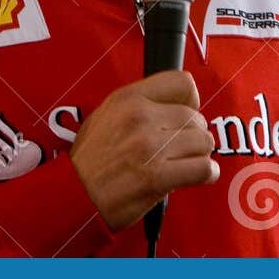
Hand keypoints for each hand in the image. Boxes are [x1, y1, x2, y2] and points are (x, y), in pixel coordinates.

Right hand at [69, 70, 219, 229]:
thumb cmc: (88, 160)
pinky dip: (206, 173)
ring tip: (187, 162)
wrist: (72, 195)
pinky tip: (196, 176)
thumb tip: (172, 104)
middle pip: (196, 117)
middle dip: (194, 134)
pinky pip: (203, 168)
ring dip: (200, 154)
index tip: (187, 112)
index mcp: (128, 98)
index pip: (182, 83)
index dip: (190, 100)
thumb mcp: (104, 115)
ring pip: (203, 142)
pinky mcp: (157, 177)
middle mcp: (140, 117)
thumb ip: (137, 104)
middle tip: (182, 147)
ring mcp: (150, 147)